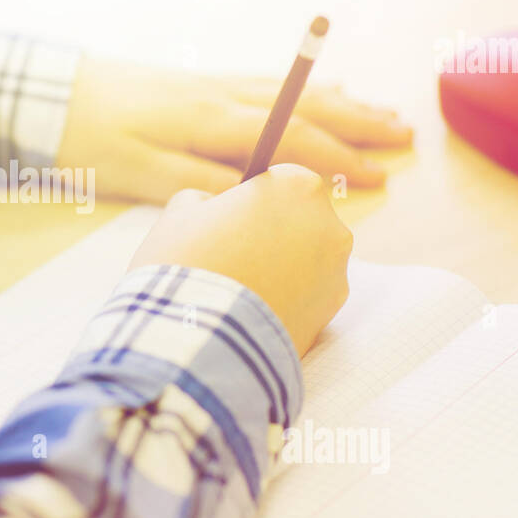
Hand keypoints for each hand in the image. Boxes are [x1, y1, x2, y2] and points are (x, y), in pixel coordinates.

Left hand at [56, 56, 411, 203]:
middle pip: (304, 106)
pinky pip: (266, 84)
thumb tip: (258, 198)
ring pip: (290, 91)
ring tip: (380, 110)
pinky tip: (319, 92)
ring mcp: (211, 85)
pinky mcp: (198, 83)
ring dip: (340, 101)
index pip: (292, 138)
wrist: (48, 93)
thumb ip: (200, 185)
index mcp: (211, 121)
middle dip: (358, 123)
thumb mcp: (138, 174)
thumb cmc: (89, 140)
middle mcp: (221, 96)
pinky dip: (304, 90)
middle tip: (406, 135)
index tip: (378, 178)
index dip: (338, 159)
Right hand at [128, 165, 351, 355]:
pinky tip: (251, 312)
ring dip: (282, 269)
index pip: (282, 181)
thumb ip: (206, 199)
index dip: (254, 200)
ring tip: (238, 290)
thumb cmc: (186, 263)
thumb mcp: (181, 212)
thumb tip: (217, 209)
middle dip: (274, 234)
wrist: (195, 337)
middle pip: (301, 221)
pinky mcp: (331, 316)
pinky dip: (287, 302)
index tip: (231, 219)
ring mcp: (336, 274)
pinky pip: (308, 299)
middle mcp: (330, 225)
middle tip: (231, 257)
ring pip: (307, 261)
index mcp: (296, 187)